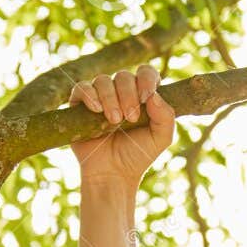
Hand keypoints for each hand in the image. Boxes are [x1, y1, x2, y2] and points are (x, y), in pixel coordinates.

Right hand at [68, 64, 175, 184]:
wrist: (113, 173)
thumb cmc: (137, 155)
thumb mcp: (161, 138)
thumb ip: (166, 117)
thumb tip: (154, 95)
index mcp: (142, 96)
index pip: (145, 72)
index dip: (146, 78)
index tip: (146, 96)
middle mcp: (121, 92)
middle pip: (123, 76)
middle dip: (128, 95)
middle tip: (130, 118)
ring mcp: (100, 97)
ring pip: (102, 80)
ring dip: (110, 98)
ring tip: (115, 121)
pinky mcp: (80, 105)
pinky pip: (81, 87)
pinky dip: (89, 95)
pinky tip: (97, 110)